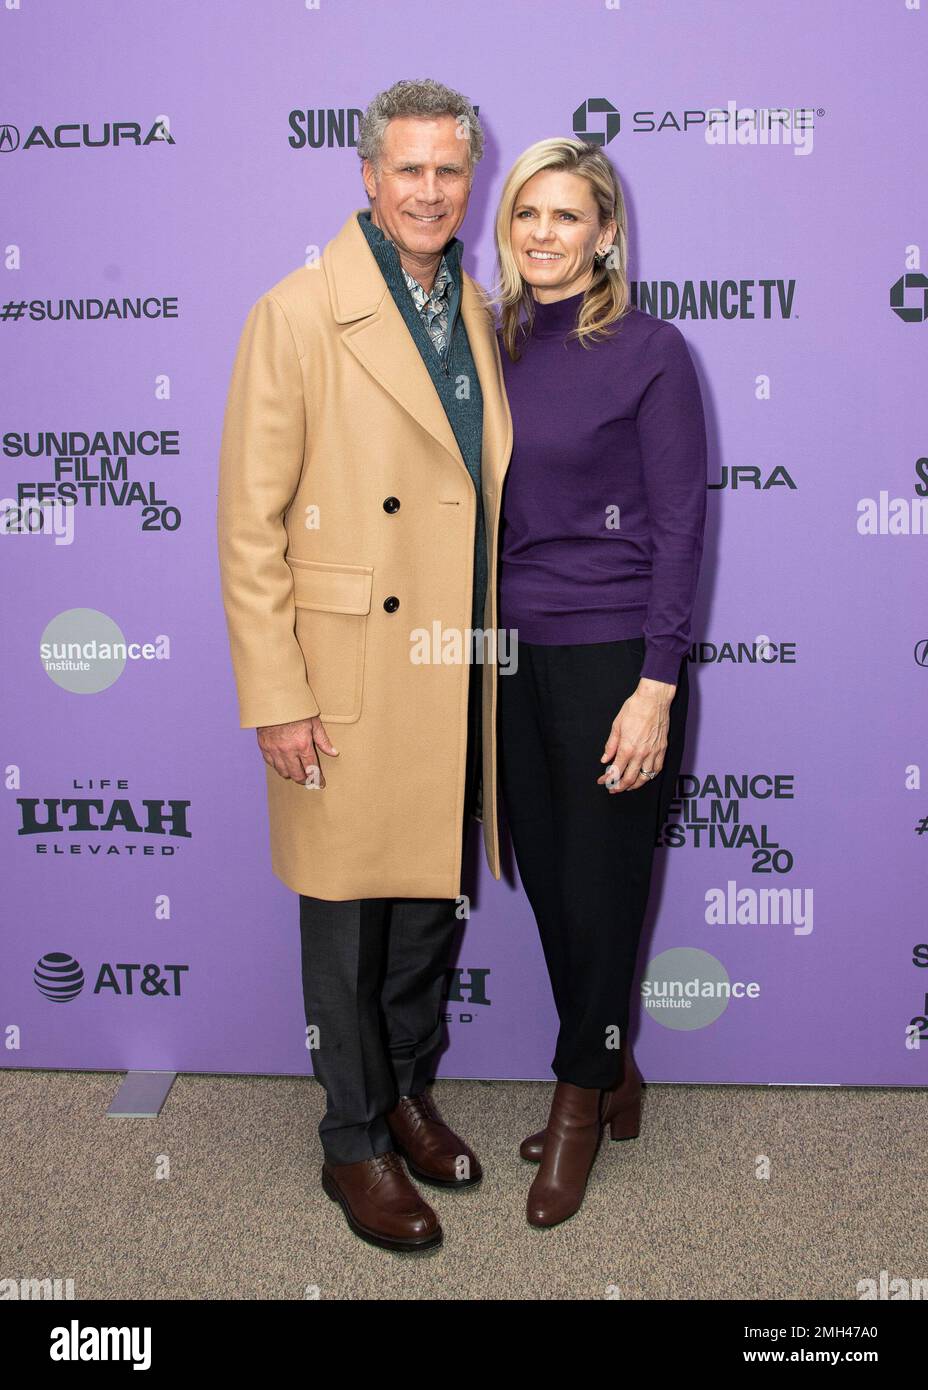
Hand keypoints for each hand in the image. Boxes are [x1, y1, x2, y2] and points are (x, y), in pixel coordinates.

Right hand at [256, 716, 338, 788]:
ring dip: (291, 774)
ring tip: (296, 772)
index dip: (317, 778)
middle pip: (296, 775)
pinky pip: (271, 764)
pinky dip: (278, 766)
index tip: (320, 783)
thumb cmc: (296, 710)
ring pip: (283, 772)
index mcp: (302, 745)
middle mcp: (288, 750)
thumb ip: (323, 740)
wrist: (274, 701)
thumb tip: (334, 753)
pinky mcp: (264, 747)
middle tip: (308, 780)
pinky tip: (283, 763)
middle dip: (304, 780)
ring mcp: (274, 750)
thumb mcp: (314, 723)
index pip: (311, 768)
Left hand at [597, 678, 674, 793]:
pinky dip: (650, 776)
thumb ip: (611, 745)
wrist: (654, 699)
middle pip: (630, 779)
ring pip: (645, 778)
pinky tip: (645, 776)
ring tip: (627, 786)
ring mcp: (653, 752)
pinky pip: (657, 769)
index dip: (607, 778)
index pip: (615, 770)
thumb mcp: (616, 725)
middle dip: (619, 787)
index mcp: (627, 747)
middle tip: (613, 788)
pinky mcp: (662, 749)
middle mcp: (641, 753)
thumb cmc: (635, 708)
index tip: (602, 780)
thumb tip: (605, 759)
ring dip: (635, 785)